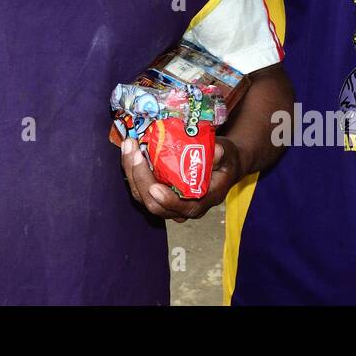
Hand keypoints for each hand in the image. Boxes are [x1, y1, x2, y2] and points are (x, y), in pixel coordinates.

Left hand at [120, 136, 243, 221]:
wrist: (221, 164)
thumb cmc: (225, 160)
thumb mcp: (228, 155)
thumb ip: (222, 155)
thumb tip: (217, 151)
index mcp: (202, 201)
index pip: (184, 208)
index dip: (168, 201)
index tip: (155, 187)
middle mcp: (182, 207)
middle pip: (155, 204)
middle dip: (141, 178)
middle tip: (135, 152)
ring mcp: (167, 202)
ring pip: (143, 197)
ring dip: (131, 171)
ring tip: (128, 146)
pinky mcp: (157, 192)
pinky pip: (140, 187)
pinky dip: (131, 169)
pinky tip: (128, 149)